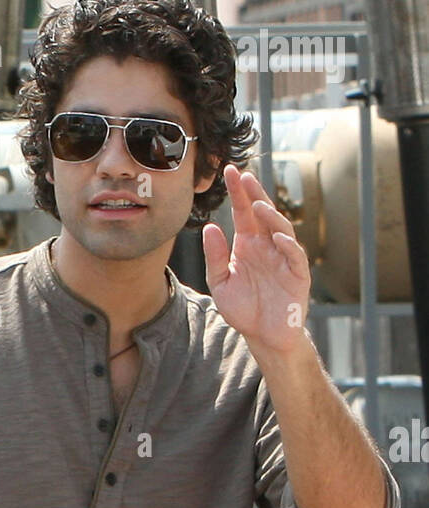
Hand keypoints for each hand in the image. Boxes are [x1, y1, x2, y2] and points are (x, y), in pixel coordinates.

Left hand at [201, 164, 310, 356]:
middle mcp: (267, 246)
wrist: (263, 336)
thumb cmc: (244, 309)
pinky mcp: (297, 275)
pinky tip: (277, 237)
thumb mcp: (221, 283)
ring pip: (281, 229)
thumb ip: (215, 257)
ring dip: (271, 217)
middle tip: (243, 175)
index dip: (238, 193)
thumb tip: (210, 227)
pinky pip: (295, 256)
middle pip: (263, 214)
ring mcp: (284, 258)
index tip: (229, 172)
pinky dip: (288, 245)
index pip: (243, 212)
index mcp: (248, 244)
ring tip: (258, 206)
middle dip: (255, 195)